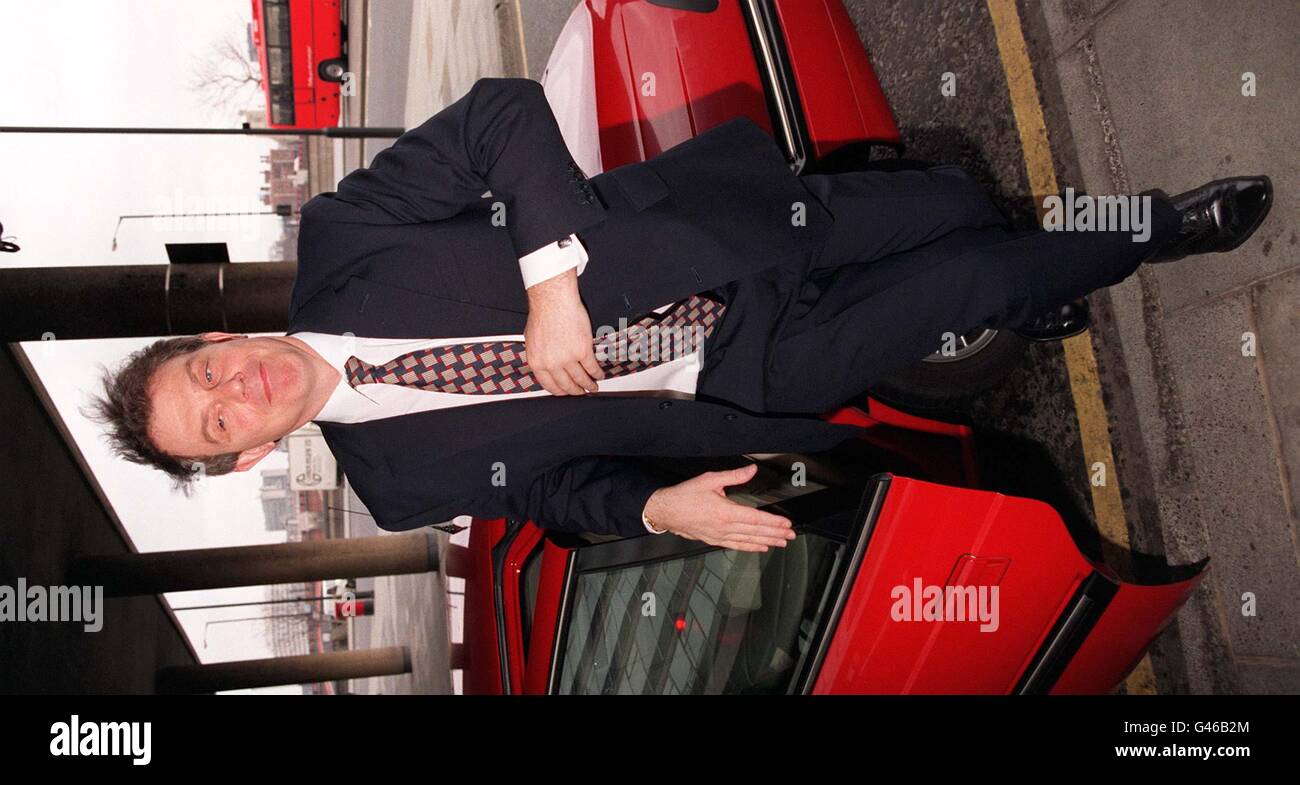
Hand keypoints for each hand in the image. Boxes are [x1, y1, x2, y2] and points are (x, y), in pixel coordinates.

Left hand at [524, 268, 604, 394]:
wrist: (553, 301)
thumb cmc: (543, 314)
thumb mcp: (532, 340)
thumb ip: (539, 356)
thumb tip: (545, 366)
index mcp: (537, 362)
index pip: (549, 386)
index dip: (560, 391)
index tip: (566, 392)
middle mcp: (552, 363)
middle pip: (567, 385)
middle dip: (576, 391)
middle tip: (581, 392)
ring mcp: (568, 358)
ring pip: (581, 379)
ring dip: (589, 385)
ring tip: (593, 386)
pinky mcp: (583, 350)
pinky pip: (592, 367)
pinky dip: (597, 373)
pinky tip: (599, 374)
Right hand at [643, 464, 794, 552]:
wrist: (666, 511)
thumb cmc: (685, 496)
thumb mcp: (710, 480)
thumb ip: (734, 476)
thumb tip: (751, 470)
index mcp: (725, 512)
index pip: (756, 518)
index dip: (773, 522)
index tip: (786, 524)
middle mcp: (724, 527)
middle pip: (755, 532)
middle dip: (775, 534)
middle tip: (790, 536)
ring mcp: (719, 536)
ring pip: (748, 541)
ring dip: (766, 542)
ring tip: (780, 543)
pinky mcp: (713, 540)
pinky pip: (736, 546)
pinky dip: (750, 547)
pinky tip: (760, 547)